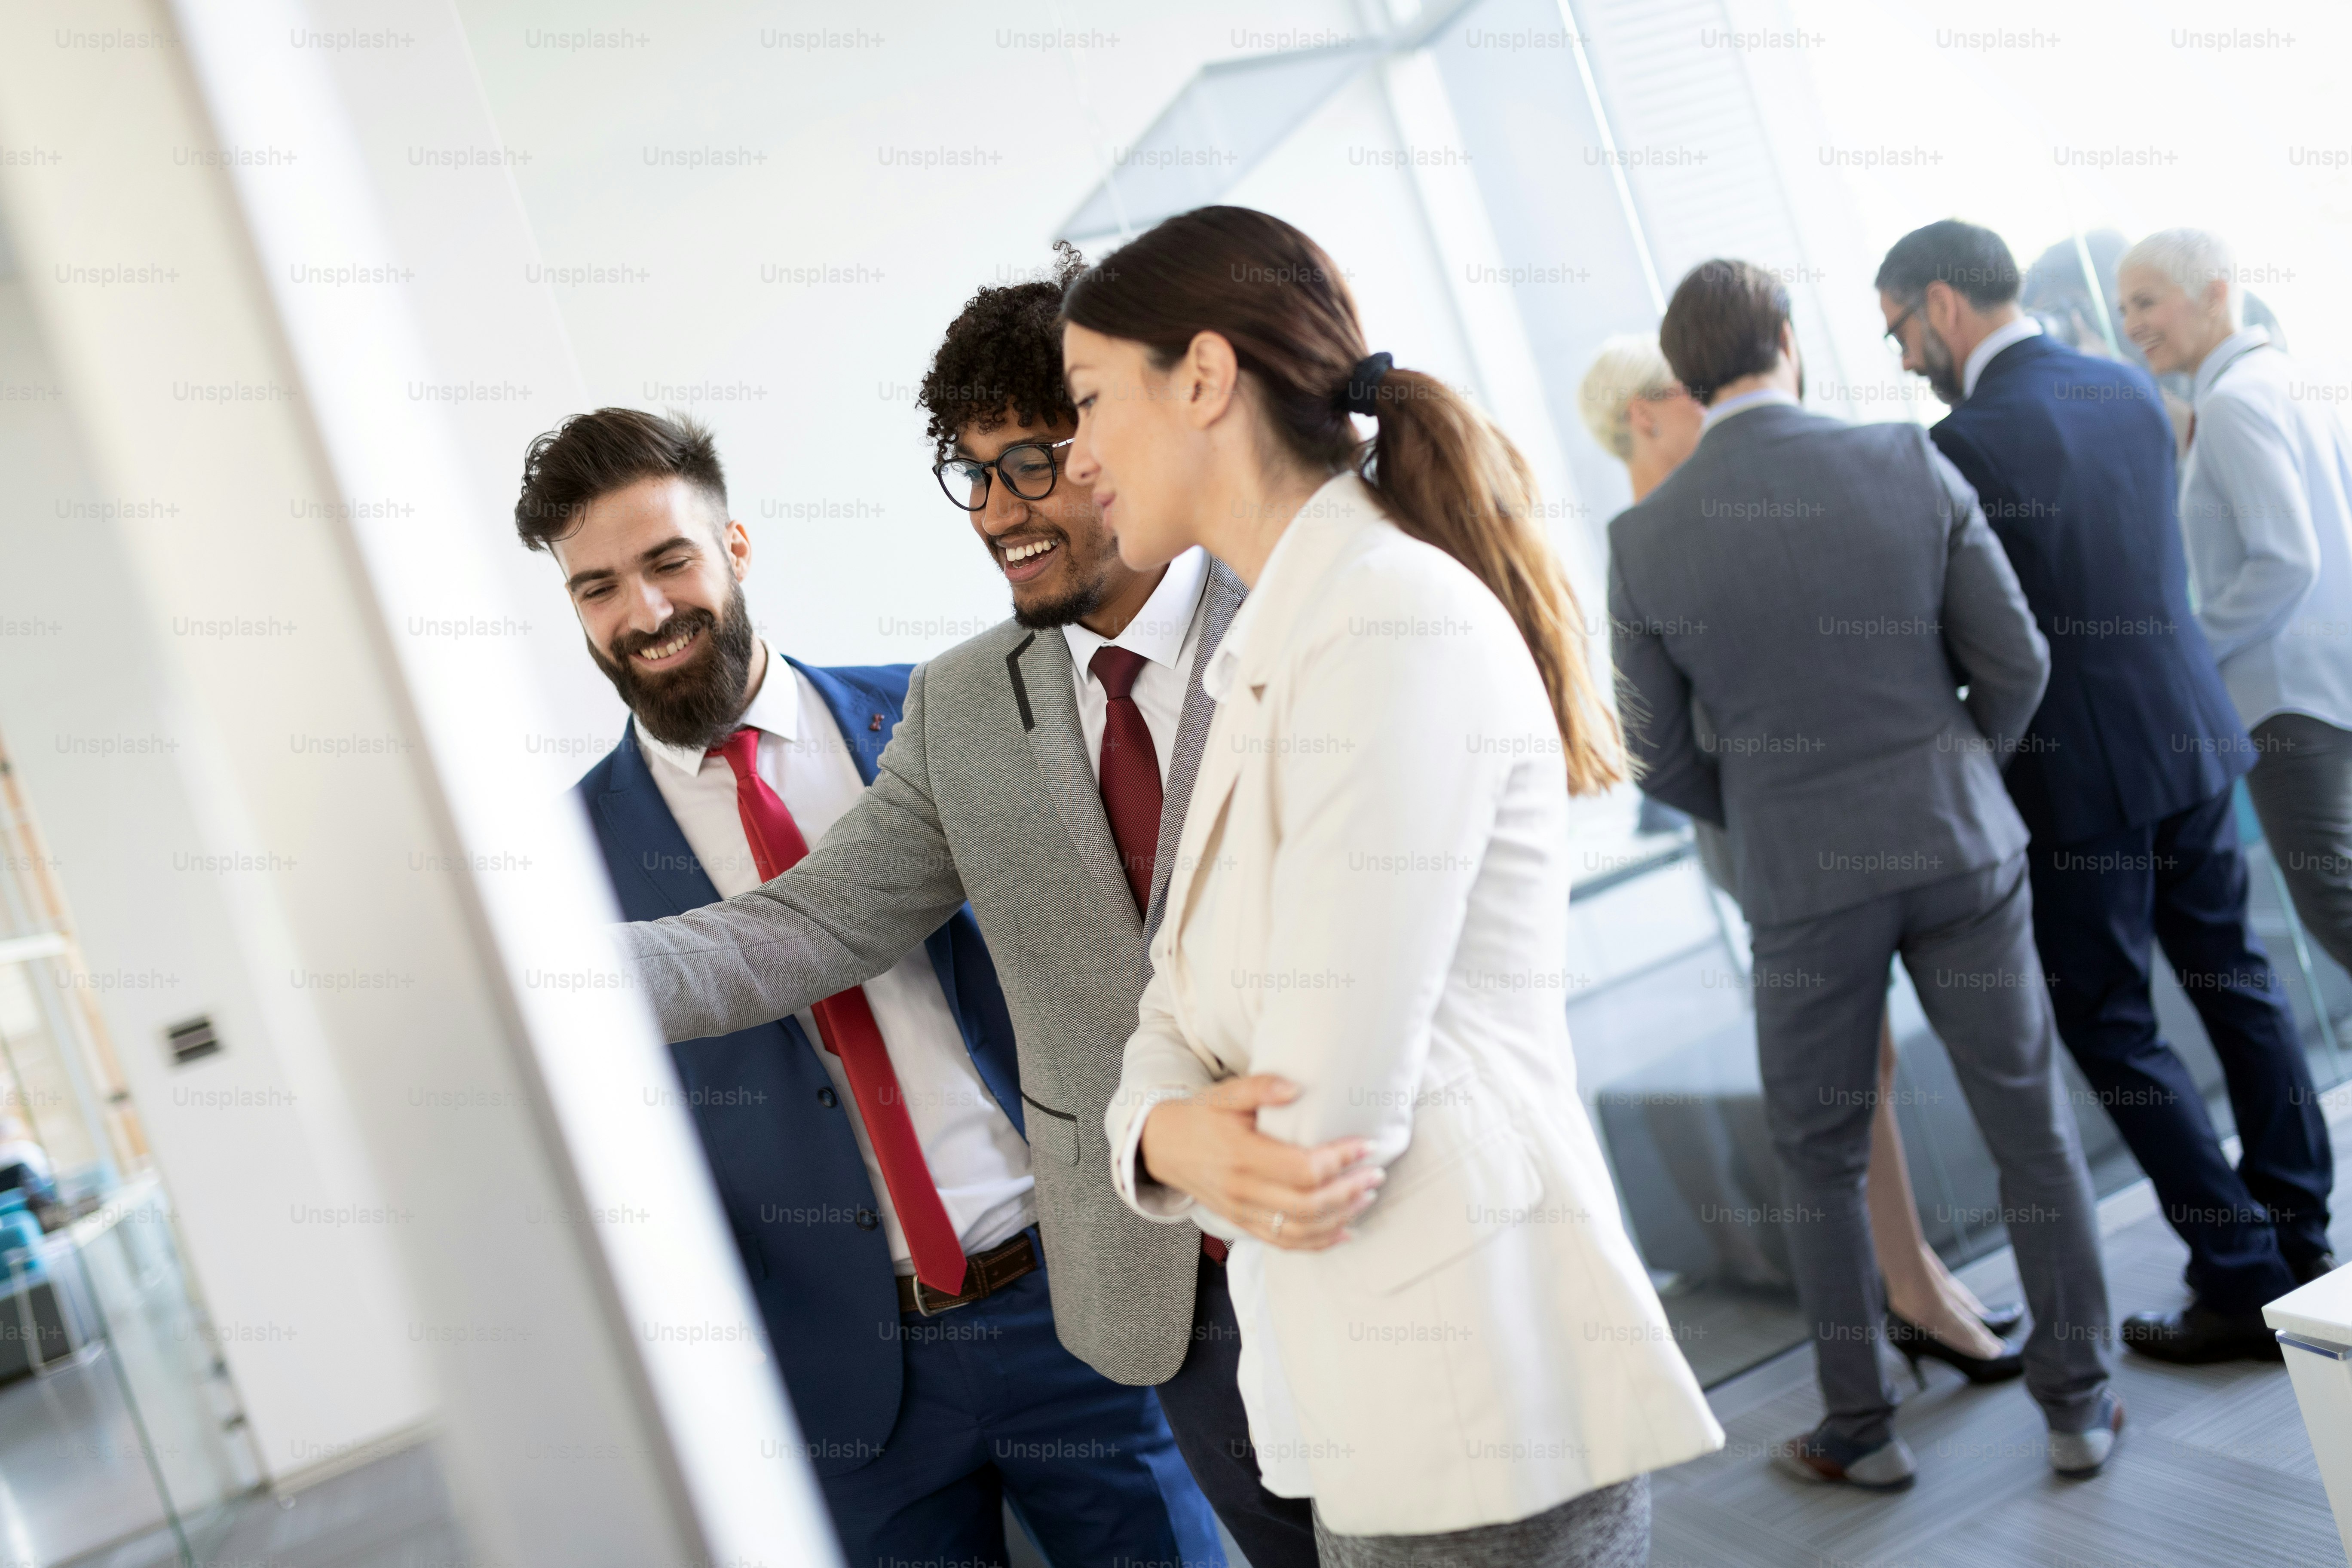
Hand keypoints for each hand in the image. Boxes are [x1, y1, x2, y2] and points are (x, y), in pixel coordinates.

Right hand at [1137, 1075, 1381, 1249]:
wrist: (1162, 1147)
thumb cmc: (1200, 1116)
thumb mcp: (1225, 1093)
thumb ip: (1260, 1087)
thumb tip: (1297, 1088)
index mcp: (1241, 1155)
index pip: (1303, 1168)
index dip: (1340, 1159)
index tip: (1367, 1145)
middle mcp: (1243, 1191)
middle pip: (1308, 1204)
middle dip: (1349, 1191)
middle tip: (1376, 1173)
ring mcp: (1242, 1213)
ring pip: (1300, 1230)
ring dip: (1340, 1218)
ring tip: (1366, 1197)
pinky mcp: (1243, 1224)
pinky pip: (1285, 1243)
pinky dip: (1318, 1243)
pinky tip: (1344, 1231)